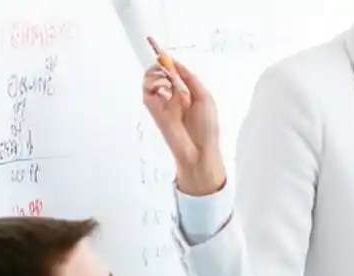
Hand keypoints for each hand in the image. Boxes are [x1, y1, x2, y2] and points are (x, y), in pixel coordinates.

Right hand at [141, 58, 225, 195]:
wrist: (199, 149)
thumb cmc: (207, 128)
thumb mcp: (205, 97)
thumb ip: (190, 79)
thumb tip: (177, 64)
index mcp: (186, 93)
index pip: (173, 72)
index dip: (167, 60)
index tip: (160, 49)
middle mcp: (172, 96)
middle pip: (159, 71)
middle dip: (161, 64)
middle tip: (166, 65)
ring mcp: (162, 102)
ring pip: (149, 78)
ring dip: (157, 72)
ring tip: (168, 79)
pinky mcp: (153, 110)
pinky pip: (146, 90)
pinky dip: (153, 83)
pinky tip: (165, 88)